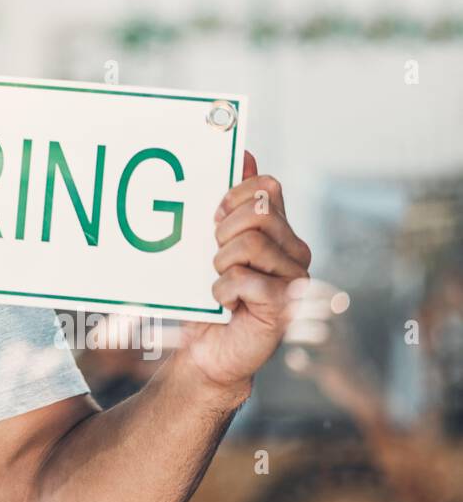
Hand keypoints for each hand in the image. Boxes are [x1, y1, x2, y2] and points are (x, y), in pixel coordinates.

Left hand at [180, 150, 311, 395]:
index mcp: (279, 230)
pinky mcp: (284, 307)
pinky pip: (245, 280)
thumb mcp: (211, 242)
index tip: (214, 220)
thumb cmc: (207, 293)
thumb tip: (245, 153)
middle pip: (258, 212)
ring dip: (220, 264)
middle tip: (216, 258)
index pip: (266, 187)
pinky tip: (224, 303)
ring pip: (250, 244)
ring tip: (220, 280)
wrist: (207, 349)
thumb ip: (230, 201)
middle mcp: (294, 250)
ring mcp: (293, 279)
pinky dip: (222, 291)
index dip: (232, 197)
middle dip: (223, 232)